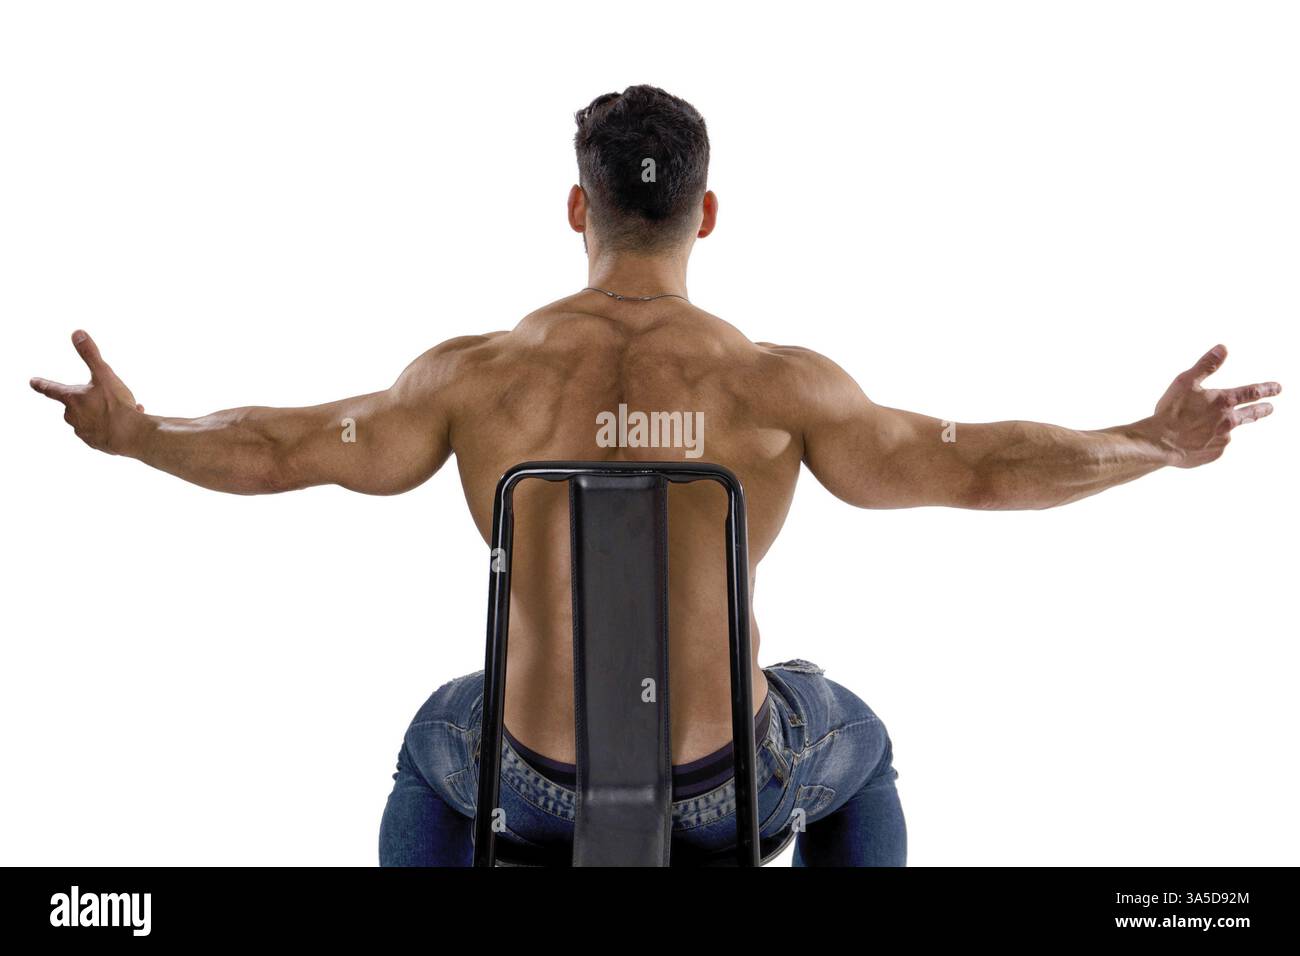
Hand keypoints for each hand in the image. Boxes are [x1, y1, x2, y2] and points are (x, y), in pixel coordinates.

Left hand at [31, 330, 145, 455]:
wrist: (130, 435)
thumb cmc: (116, 405)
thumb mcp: (104, 375)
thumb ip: (90, 354)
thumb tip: (77, 333)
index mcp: (72, 399)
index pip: (52, 389)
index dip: (42, 384)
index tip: (33, 381)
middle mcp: (72, 416)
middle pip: (75, 404)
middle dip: (91, 399)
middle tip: (110, 396)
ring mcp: (83, 431)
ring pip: (92, 416)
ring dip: (105, 411)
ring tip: (124, 409)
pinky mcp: (95, 443)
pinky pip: (102, 430)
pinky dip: (112, 424)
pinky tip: (127, 420)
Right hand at [1145, 345, 1279, 467]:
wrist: (1160, 443)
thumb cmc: (1171, 411)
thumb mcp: (1186, 382)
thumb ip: (1206, 365)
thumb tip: (1223, 348)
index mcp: (1223, 401)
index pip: (1252, 392)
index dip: (1267, 389)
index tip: (1278, 388)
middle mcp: (1228, 421)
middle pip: (1252, 414)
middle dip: (1262, 410)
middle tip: (1270, 408)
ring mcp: (1223, 439)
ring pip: (1229, 431)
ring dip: (1226, 427)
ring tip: (1210, 427)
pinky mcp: (1215, 453)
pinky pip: (1215, 446)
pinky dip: (1209, 441)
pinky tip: (1195, 440)